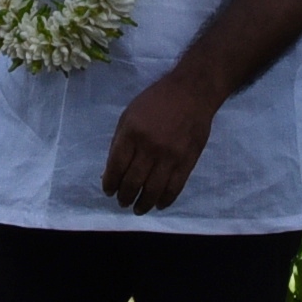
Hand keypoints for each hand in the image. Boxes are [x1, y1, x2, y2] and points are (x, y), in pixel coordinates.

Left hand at [101, 69, 222, 213]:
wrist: (192, 92)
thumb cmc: (156, 101)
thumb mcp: (129, 115)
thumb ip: (119, 143)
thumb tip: (111, 172)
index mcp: (132, 133)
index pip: (116, 167)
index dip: (110, 183)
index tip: (109, 191)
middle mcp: (150, 147)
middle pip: (133, 182)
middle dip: (125, 197)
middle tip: (123, 202)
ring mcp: (170, 156)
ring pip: (153, 190)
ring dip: (143, 204)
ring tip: (138, 208)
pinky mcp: (187, 161)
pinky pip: (174, 188)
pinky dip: (165, 200)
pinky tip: (159, 204)